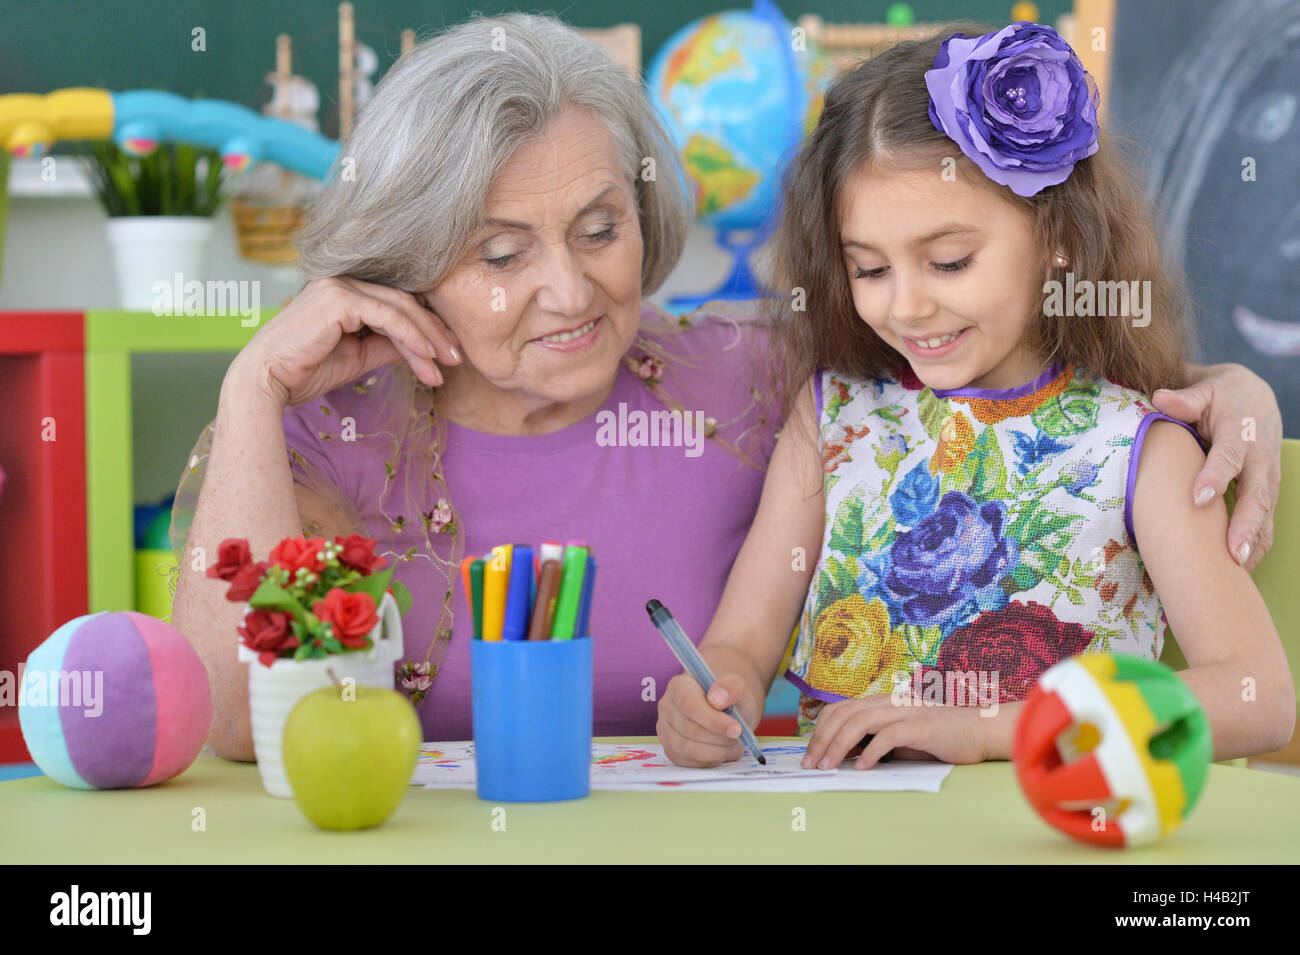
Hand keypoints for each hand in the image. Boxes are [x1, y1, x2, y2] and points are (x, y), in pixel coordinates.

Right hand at [230, 276, 462, 408]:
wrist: (267, 382)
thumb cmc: (305, 372)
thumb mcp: (359, 358)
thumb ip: (389, 347)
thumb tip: (425, 348)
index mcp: (344, 292)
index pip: (397, 304)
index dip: (427, 327)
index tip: (449, 354)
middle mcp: (342, 282)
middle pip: (404, 303)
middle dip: (435, 333)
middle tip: (457, 359)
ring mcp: (339, 286)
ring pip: (400, 309)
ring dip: (428, 339)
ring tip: (447, 365)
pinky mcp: (338, 299)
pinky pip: (388, 316)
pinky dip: (412, 336)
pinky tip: (428, 357)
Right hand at [657, 672, 753, 767]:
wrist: (726, 711)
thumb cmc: (729, 698)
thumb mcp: (738, 687)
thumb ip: (731, 687)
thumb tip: (717, 699)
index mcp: (679, 686)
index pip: (690, 706)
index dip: (713, 721)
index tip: (736, 729)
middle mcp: (667, 707)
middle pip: (689, 730)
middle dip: (719, 738)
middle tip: (739, 738)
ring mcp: (666, 730)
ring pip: (686, 749)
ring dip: (715, 752)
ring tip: (733, 746)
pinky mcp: (670, 749)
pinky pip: (686, 762)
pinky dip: (708, 761)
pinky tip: (722, 752)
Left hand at [801, 696, 989, 768]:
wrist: (979, 729)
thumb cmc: (938, 736)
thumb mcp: (899, 737)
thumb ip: (874, 740)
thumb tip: (845, 756)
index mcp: (881, 703)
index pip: (840, 709)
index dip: (820, 730)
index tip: (810, 754)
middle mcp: (888, 702)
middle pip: (844, 714)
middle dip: (822, 739)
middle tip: (812, 764)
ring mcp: (905, 712)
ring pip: (861, 722)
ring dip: (840, 745)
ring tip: (829, 766)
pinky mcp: (922, 726)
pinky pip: (890, 736)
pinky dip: (873, 751)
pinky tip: (863, 768)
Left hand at [1152, 362, 1280, 569]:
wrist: (1254, 396)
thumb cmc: (1219, 396)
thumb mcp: (1204, 391)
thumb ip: (1184, 399)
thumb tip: (1159, 398)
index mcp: (1240, 431)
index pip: (1228, 456)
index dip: (1216, 476)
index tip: (1200, 498)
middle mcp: (1259, 457)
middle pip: (1256, 493)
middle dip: (1245, 524)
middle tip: (1231, 552)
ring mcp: (1268, 476)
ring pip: (1265, 512)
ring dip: (1254, 541)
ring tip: (1237, 570)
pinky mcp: (1268, 489)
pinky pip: (1266, 519)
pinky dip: (1258, 543)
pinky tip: (1242, 569)